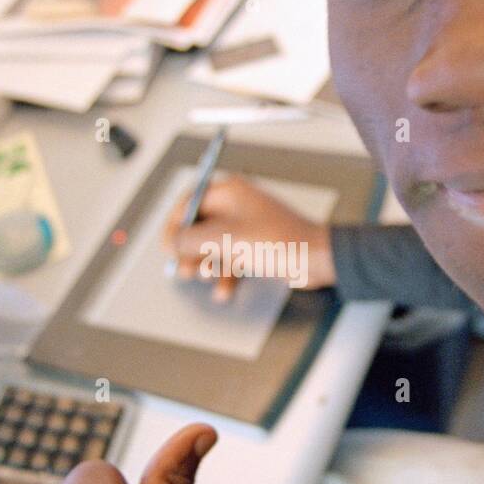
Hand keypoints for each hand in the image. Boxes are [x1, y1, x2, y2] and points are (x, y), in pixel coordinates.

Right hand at [161, 174, 336, 301]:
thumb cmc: (276, 241)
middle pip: (199, 226)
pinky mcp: (255, 246)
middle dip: (190, 250)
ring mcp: (246, 226)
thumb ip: (190, 239)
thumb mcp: (224, 239)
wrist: (315, 259)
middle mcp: (236, 205)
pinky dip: (225, 274)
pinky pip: (231, 259)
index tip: (168, 246)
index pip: (189, 202)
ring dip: (207, 265)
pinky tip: (224, 291)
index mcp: (229, 192)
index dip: (174, 225)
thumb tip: (170, 242)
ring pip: (213, 246)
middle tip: (184, 269)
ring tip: (206, 277)